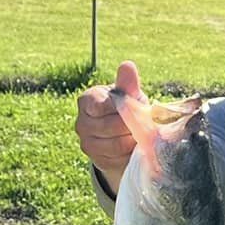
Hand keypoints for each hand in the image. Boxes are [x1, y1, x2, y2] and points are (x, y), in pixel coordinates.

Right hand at [75, 61, 142, 185]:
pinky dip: (129, 153)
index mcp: (87, 100)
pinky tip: (134, 146)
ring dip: (132, 139)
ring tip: (139, 133)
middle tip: (143, 122)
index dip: (120, 108)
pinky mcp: (96, 160)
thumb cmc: (126, 107)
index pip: (100, 106)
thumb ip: (126, 83)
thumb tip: (127, 65)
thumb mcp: (128, 94)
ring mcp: (87, 143)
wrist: (123, 133)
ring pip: (115, 144)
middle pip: (109, 126)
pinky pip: (117, 159)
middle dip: (130, 124)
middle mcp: (81, 122)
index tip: (134, 106)